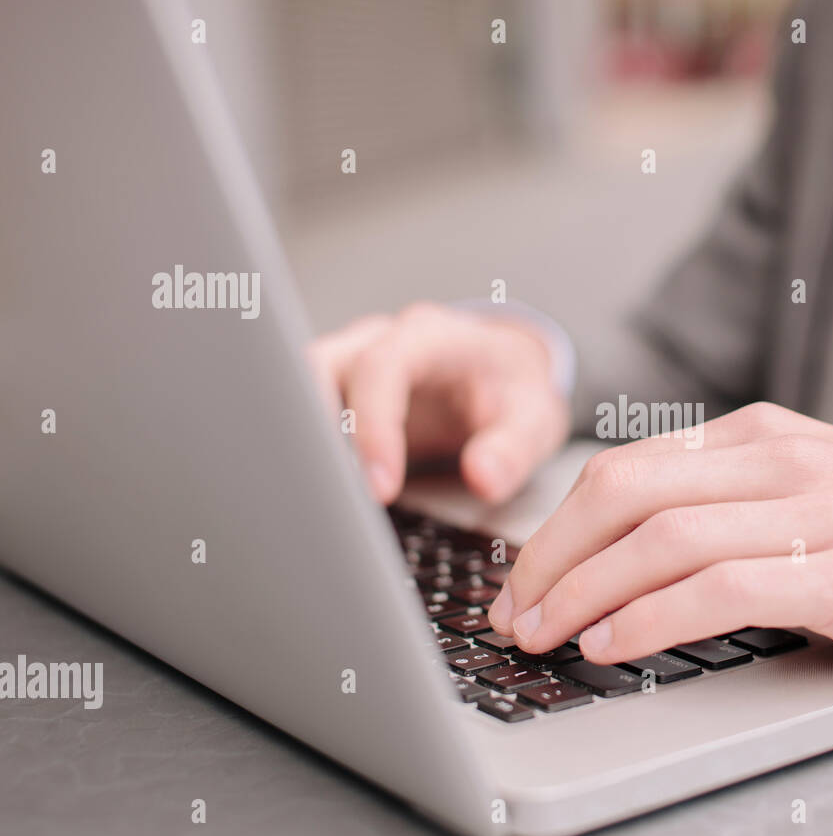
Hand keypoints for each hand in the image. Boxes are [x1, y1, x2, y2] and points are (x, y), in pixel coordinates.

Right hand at [307, 302, 569, 503]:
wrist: (503, 374)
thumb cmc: (514, 392)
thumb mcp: (534, 419)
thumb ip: (513, 449)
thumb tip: (482, 478)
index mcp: (429, 336)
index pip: (383, 368)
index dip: (373, 427)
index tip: (379, 489)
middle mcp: (378, 340)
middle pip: (318, 366)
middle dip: (314, 430)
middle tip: (326, 497)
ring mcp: (350, 361)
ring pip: (296, 386)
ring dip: (297, 440)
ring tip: (308, 499)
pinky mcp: (335, 392)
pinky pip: (299, 412)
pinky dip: (298, 448)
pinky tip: (308, 492)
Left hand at [487, 402, 832, 681]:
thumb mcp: (832, 497)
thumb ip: (752, 513)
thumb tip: (662, 567)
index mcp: (768, 438)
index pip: (631, 469)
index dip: (561, 525)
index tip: (528, 575)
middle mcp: (780, 458)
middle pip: (622, 492)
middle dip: (548, 556)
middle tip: (510, 611)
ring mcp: (813, 508)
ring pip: (656, 539)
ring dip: (578, 591)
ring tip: (537, 636)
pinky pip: (716, 587)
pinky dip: (647, 618)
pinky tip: (609, 644)